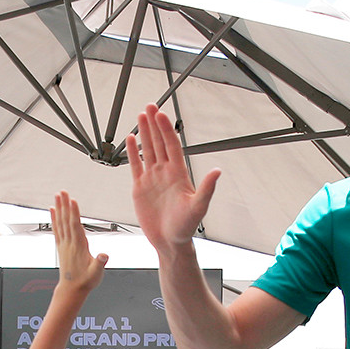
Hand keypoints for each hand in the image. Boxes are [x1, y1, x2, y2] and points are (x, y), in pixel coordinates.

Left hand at [51, 191, 107, 295]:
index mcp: (79, 247)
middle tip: (63, 191)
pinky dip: (54, 218)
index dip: (74, 213)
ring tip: (57, 196)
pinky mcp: (61, 246)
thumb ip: (99, 264)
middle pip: (66, 221)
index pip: (76, 227)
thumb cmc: (86, 281)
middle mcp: (69, 243)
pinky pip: (57, 229)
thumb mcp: (96, 274)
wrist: (72, 289)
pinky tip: (53, 210)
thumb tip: (104, 255)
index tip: (72, 201)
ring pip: (61, 222)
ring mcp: (64, 244)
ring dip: (59, 208)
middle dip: (65, 205)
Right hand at [126, 103, 221, 254]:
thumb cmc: (185, 227)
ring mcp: (152, 178)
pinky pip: (136, 165)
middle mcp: (165, 173)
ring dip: (144, 133)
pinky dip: (133, 152)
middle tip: (150, 106)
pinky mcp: (141, 187)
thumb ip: (206, 188)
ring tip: (140, 116)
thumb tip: (218, 171)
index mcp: (178, 174)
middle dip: (154, 124)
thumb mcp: (198, 207)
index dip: (166, 129)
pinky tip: (131, 139)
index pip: (171, 146)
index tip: (160, 114)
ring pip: (148, 150)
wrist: (170, 241)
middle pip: (158, 142)